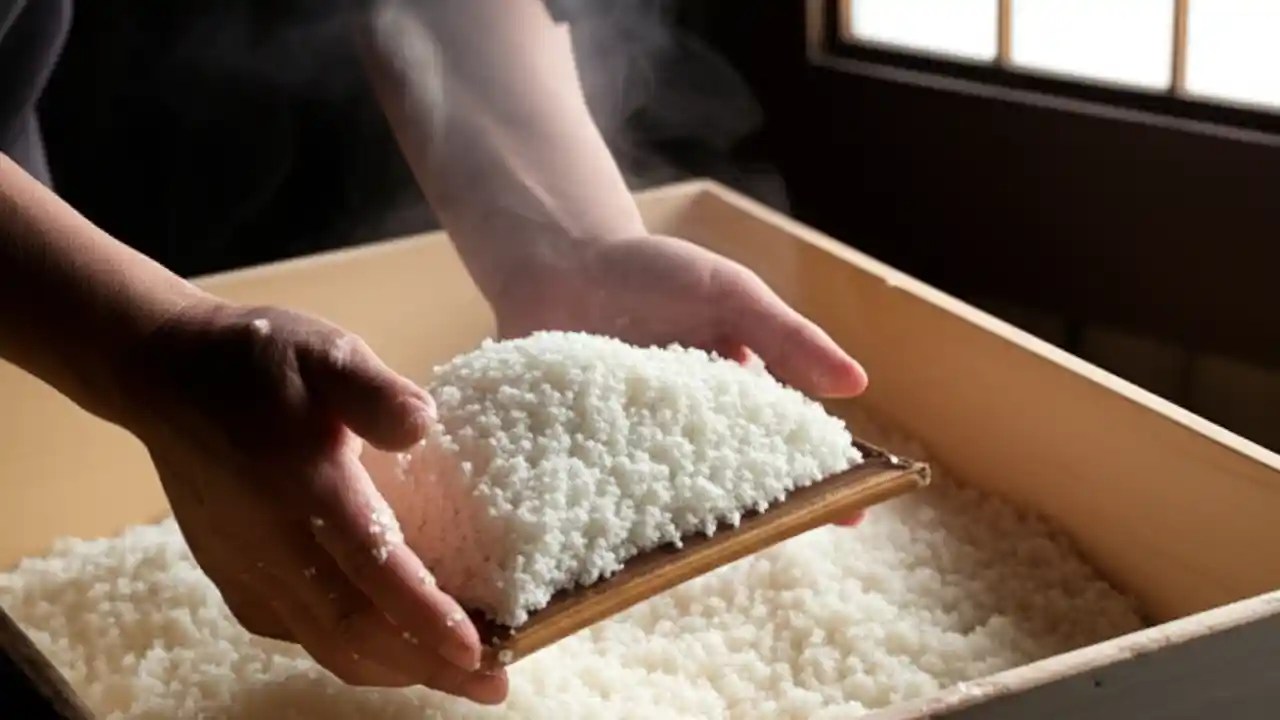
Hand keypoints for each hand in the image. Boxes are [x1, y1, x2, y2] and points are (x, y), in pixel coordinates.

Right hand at [119, 298, 506, 702]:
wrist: (165, 374)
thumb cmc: (260, 360)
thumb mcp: (327, 351)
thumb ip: (375, 392)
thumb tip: (423, 425)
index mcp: (306, 487)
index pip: (373, 570)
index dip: (426, 619)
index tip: (479, 653)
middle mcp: (274, 543)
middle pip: (355, 631)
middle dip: (427, 667)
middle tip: (494, 685)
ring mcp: (247, 568)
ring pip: (325, 644)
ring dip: (394, 670)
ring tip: (454, 676)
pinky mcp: (233, 578)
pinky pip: (295, 634)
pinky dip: (350, 652)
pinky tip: (389, 646)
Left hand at [490, 234, 869, 525]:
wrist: (558, 260)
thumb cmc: (652, 271)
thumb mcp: (729, 293)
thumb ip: (787, 336)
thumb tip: (857, 383)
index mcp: (736, 391)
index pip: (787, 439)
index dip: (822, 476)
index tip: (855, 513)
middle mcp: (693, 427)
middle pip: (738, 478)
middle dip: (764, 511)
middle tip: (787, 542)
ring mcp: (640, 443)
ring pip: (678, 491)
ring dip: (694, 518)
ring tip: (713, 551)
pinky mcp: (588, 450)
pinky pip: (612, 483)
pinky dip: (624, 504)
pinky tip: (634, 534)